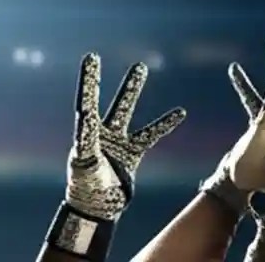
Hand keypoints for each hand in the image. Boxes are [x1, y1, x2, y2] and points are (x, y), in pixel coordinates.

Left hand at [65, 54, 185, 221]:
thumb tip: (85, 117)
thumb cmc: (86, 186)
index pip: (88, 103)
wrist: (97, 207)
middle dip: (106, 81)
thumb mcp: (84, 162)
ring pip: (127, 111)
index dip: (90, 81)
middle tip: (107, 57)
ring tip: (140, 67)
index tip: (91, 58)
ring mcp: (117, 141)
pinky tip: (179, 111)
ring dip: (133, 90)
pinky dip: (165, 124)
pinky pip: (151, 135)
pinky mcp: (132, 152)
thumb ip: (86, 140)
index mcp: (87, 134)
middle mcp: (101, 133)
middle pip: (109, 101)